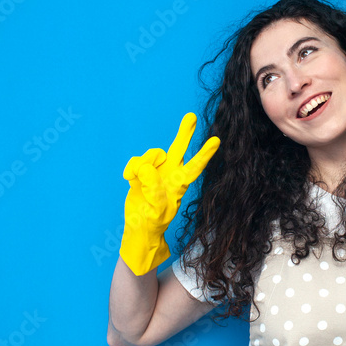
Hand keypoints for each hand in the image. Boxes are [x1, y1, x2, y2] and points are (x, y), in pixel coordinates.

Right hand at [119, 112, 219, 275]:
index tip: (216, 140)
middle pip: (178, 149)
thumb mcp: (156, 212)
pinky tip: (129, 179)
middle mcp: (170, 174)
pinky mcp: (141, 172)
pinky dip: (130, 169)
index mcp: (178, 185)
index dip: (204, 154)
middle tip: (191, 117)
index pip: (194, 167)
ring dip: (142, 166)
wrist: (138, 229)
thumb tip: (146, 169)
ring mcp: (155, 172)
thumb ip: (154, 190)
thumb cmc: (152, 224)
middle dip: (184, 133)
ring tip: (137, 182)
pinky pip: (135, 162)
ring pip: (151, 156)